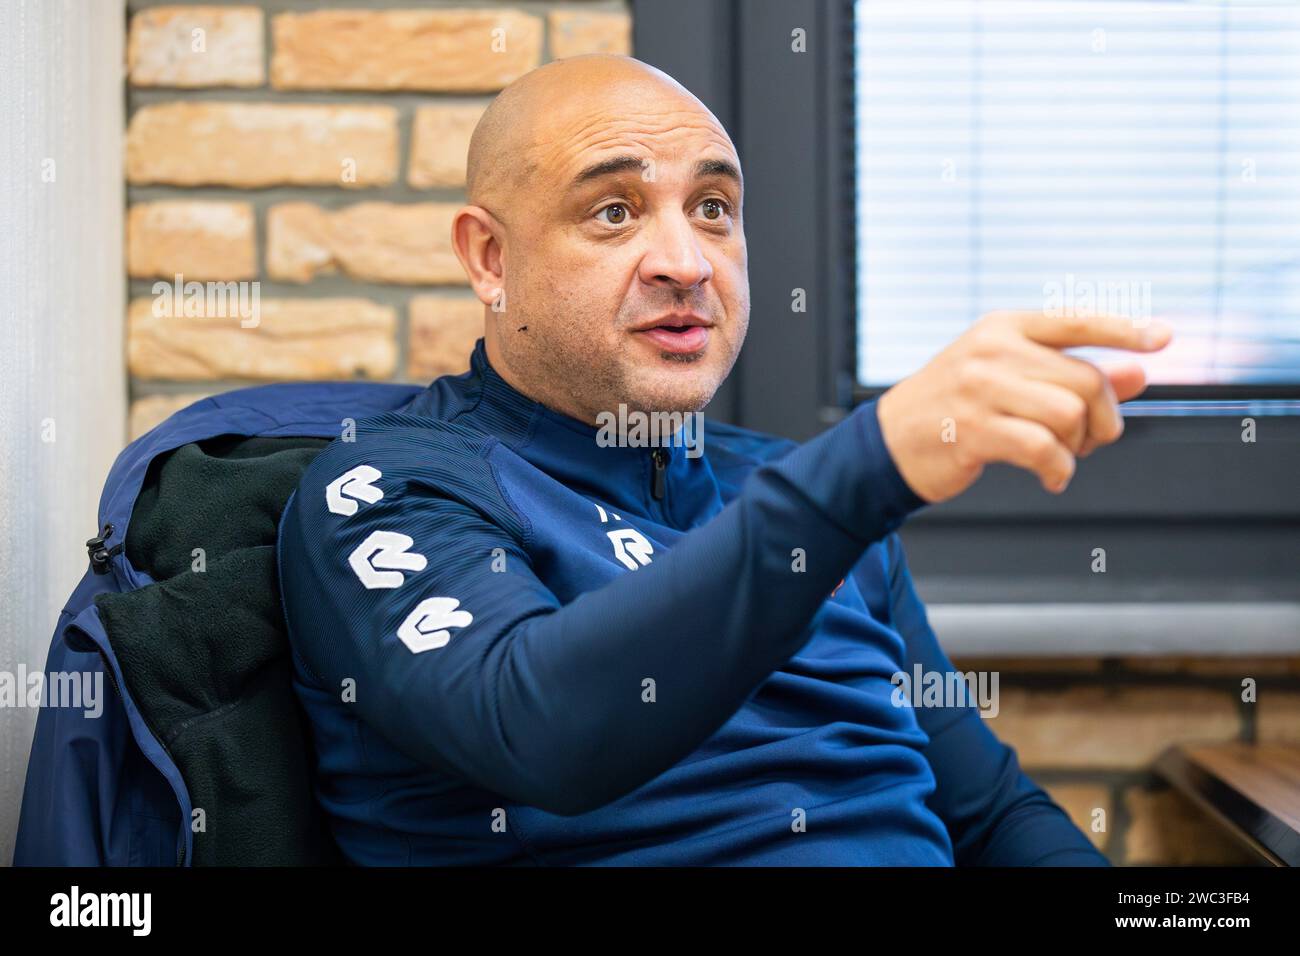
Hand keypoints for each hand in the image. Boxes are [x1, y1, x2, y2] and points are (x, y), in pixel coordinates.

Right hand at [876, 310, 1172, 502]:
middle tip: (1089, 442)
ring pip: (1069, 416)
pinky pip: (1044, 449)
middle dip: (1103, 420)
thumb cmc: (956, 408)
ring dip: (1079, 447)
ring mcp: (980, 389)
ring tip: (1062, 458)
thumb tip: (1139, 373)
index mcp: (1004, 328)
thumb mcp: (1011, 378)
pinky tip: (1051, 478)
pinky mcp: (973, 430)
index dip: (1124, 330)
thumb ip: (1072, 373)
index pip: (1076, 320)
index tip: (1163, 339)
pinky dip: (1059, 470)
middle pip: (1085, 381)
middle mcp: (993, 351)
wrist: (888, 442)